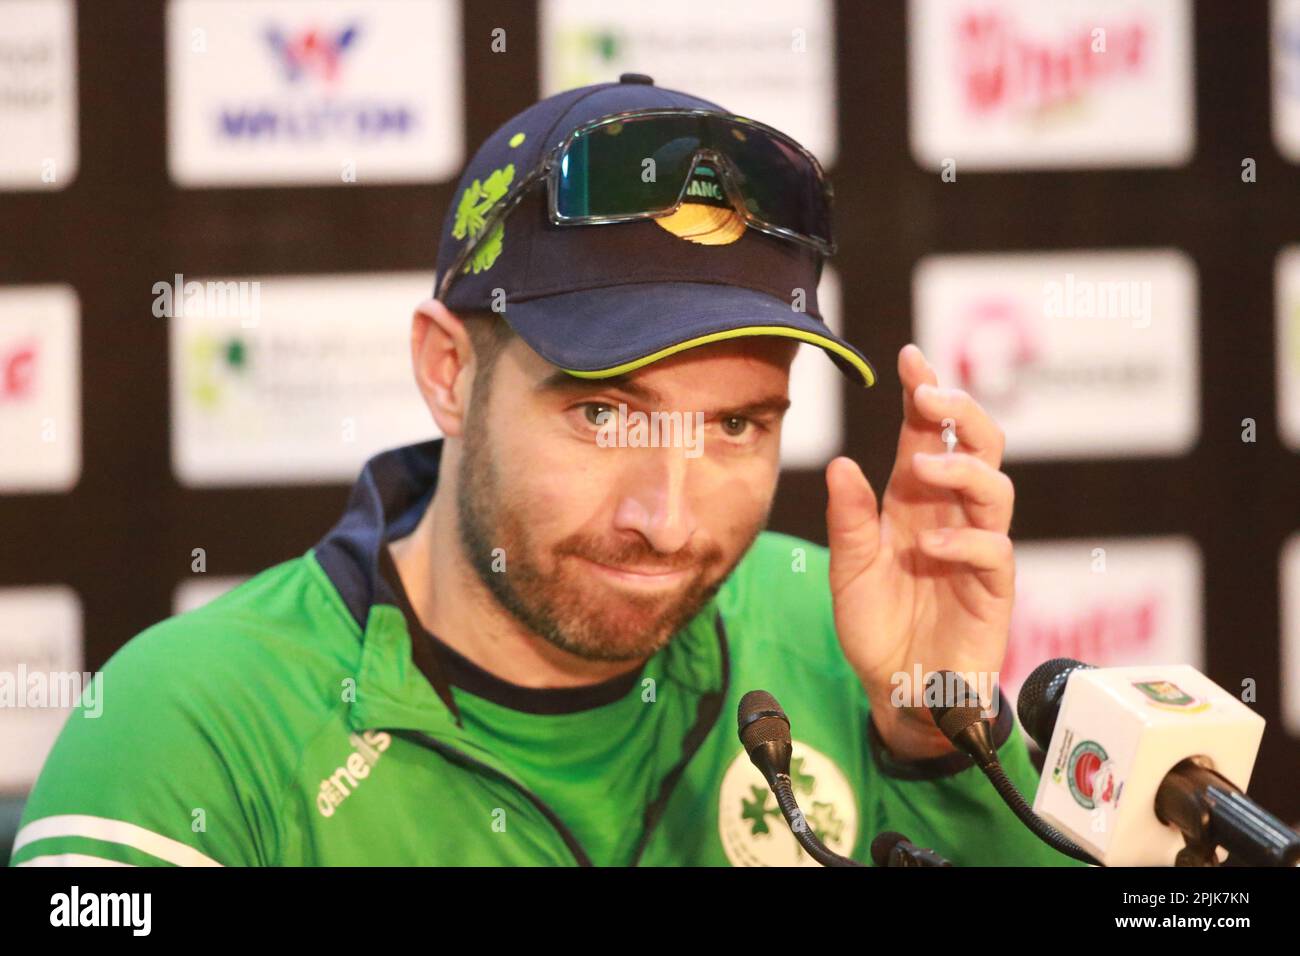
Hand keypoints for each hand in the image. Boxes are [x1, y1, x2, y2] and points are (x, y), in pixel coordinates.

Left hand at [826, 344, 1014, 759]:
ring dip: (962, 469)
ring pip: (996, 486)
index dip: (923, 394)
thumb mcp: (848, 570)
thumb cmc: (876, 625)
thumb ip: (848, 520)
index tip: (911, 358)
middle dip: (959, 411)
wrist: (898, 691)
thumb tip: (841, 463)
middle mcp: (951, 514)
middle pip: (978, 444)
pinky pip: (995, 551)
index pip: (926, 434)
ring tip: (924, 469)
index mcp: (914, 500)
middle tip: (929, 395)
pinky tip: (931, 543)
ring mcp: (977, 547)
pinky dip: (965, 540)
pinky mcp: (993, 589)